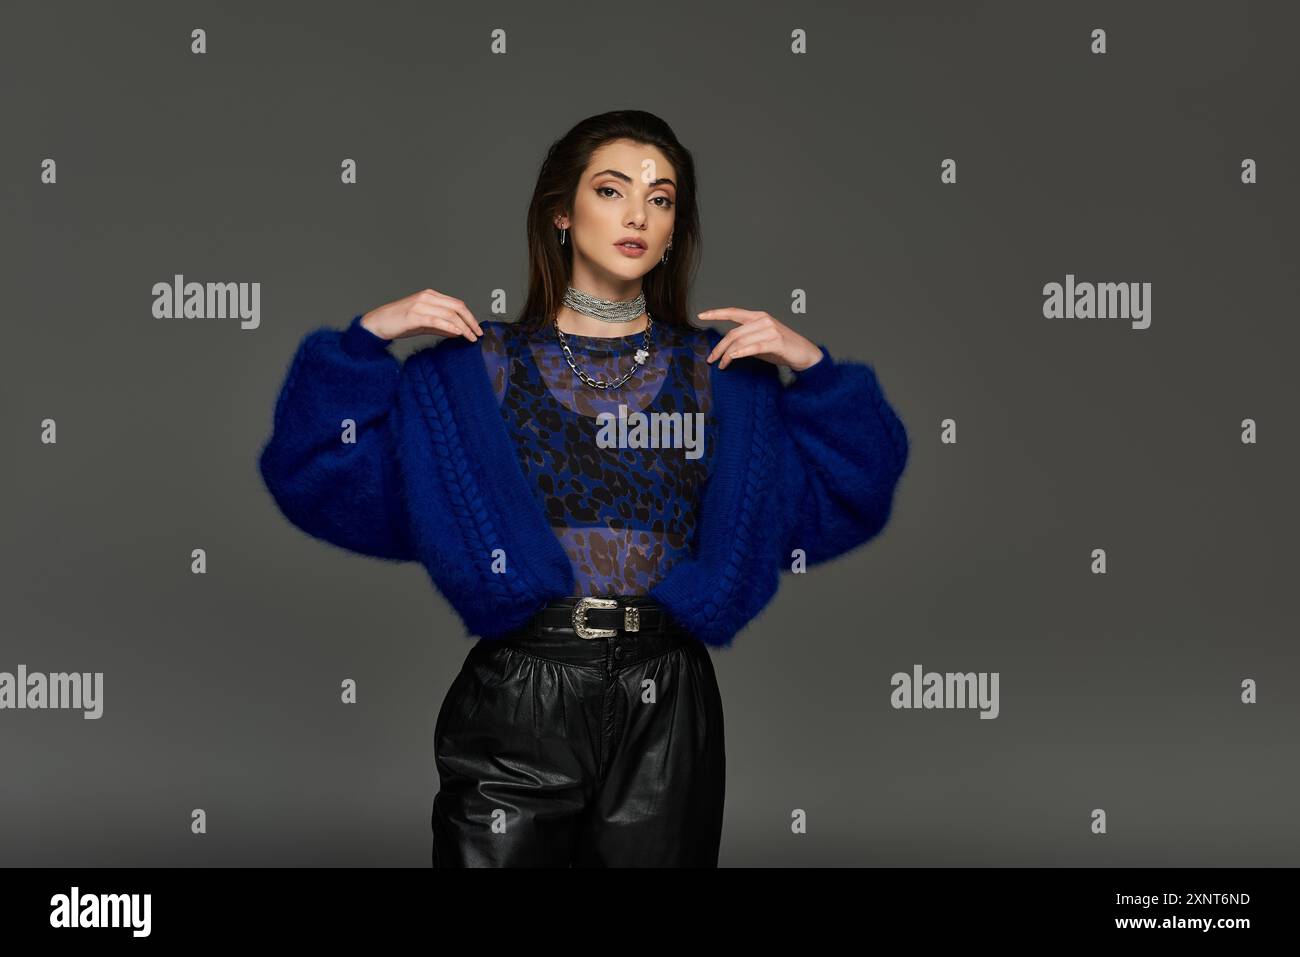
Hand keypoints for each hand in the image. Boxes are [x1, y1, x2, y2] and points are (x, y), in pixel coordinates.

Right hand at [361, 288, 482, 342]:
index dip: (469, 316)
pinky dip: (450, 327)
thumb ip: (441, 326)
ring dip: (463, 327)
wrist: (377, 324)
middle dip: (470, 321)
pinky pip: (437, 320)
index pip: (456, 304)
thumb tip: (458, 331)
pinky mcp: (414, 315)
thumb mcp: (423, 324)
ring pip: (450, 314)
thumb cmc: (398, 323)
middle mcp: (427, 297)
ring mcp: (420, 305)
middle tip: (477, 334)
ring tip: (470, 337)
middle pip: (457, 307)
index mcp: (430, 296)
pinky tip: (458, 334)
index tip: (476, 328)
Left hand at [699, 308, 822, 370]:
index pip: (733, 312)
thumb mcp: (760, 342)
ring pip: (741, 341)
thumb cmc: (782, 349)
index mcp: (758, 317)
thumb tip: (726, 348)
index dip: (716, 313)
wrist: (805, 354)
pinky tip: (733, 358)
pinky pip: (754, 347)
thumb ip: (745, 340)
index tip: (701, 316)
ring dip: (728, 354)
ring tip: (722, 365)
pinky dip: (741, 352)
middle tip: (711, 359)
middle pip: (733, 332)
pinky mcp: (776, 341)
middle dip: (719, 347)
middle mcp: (763, 320)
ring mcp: (770, 329)